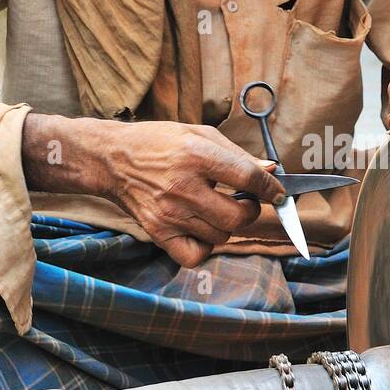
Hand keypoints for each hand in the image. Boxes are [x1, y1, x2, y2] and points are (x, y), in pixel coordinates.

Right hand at [22, 113, 285, 268]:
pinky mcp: (158, 232)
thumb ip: (237, 155)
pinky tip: (200, 230)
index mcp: (197, 154)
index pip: (249, 178)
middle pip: (238, 217)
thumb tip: (271, 170)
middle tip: (243, 201)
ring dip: (226, 226)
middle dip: (249, 211)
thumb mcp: (199, 134)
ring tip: (214, 209)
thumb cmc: (159, 143)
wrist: (112, 158)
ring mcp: (170, 213)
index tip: (278, 194)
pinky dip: (204, 248)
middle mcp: (184, 186)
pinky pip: (195, 255)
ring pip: (220, 237)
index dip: (271, 189)